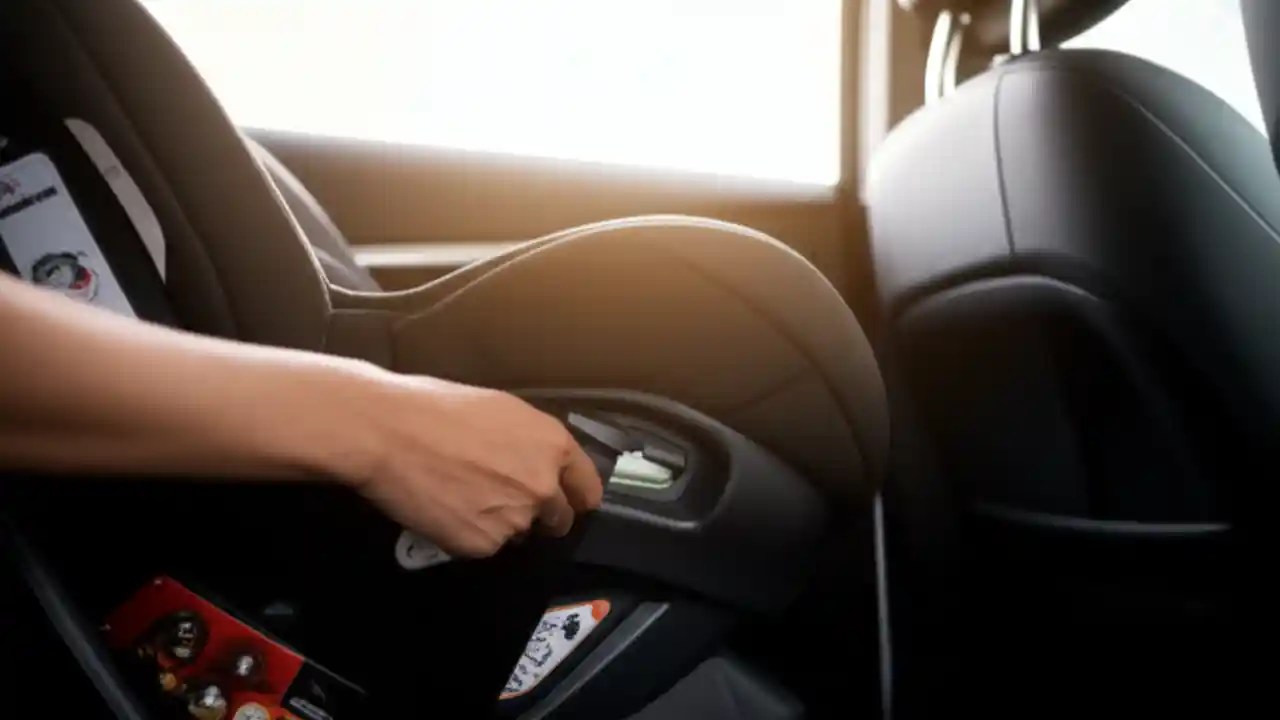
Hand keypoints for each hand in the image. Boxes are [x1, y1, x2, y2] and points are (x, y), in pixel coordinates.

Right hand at [333, 370, 603, 557]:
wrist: (389, 433)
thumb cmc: (438, 407)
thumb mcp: (501, 411)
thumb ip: (530, 443)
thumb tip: (535, 462)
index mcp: (554, 446)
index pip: (587, 488)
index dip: (576, 496)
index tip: (568, 502)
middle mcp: (544, 487)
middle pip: (559, 519)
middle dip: (541, 516)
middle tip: (506, 501)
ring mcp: (515, 520)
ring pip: (518, 533)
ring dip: (502, 524)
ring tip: (464, 499)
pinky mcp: (483, 545)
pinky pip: (485, 545)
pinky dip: (469, 535)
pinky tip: (446, 510)